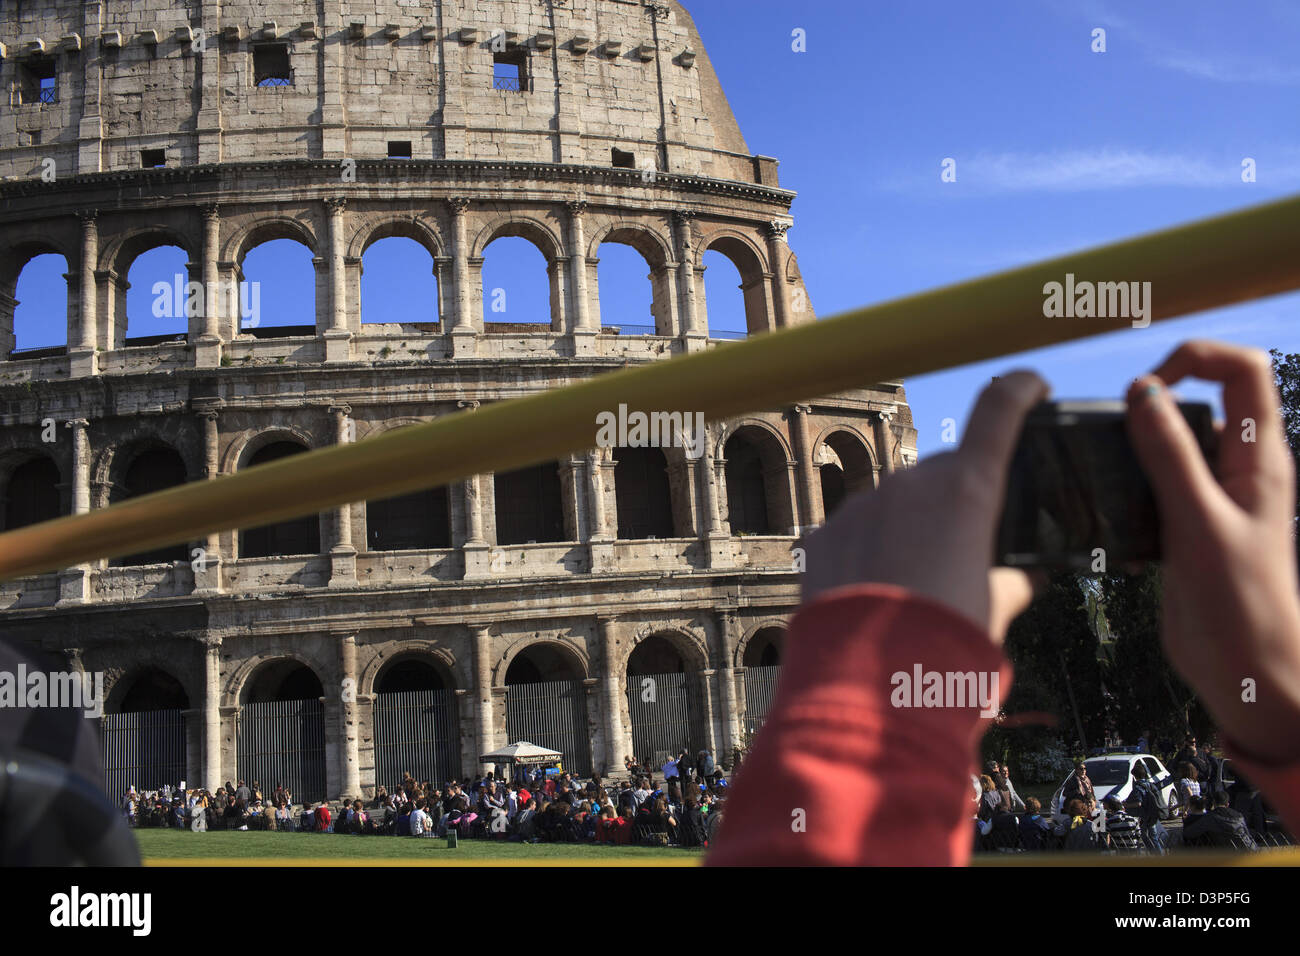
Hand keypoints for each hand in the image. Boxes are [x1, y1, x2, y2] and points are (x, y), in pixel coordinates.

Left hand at [803, 370, 1049, 642]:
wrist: (867, 689)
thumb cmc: (945, 648)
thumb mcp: (996, 614)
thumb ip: (1010, 582)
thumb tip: (1024, 578)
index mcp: (967, 492)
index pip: (1000, 413)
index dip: (1020, 391)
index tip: (1030, 383)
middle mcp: (910, 485)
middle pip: (946, 472)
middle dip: (960, 498)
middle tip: (968, 548)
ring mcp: (860, 506)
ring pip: (896, 501)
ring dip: (910, 527)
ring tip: (916, 586)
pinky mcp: (822, 535)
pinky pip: (855, 530)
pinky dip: (869, 549)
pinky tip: (875, 592)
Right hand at [1126, 341, 1299, 763]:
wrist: (1248, 673)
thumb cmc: (1241, 604)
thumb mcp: (1199, 522)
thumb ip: (1170, 455)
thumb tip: (1143, 391)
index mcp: (1260, 458)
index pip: (1243, 371)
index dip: (1196, 360)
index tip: (1149, 388)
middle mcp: (1238, 470)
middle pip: (1202, 401)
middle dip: (1154, 401)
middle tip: (1113, 431)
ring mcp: (1212, 498)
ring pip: (1172, 443)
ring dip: (1135, 445)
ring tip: (1103, 467)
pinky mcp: (1187, 526)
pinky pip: (1155, 484)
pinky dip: (1128, 483)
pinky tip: (1106, 506)